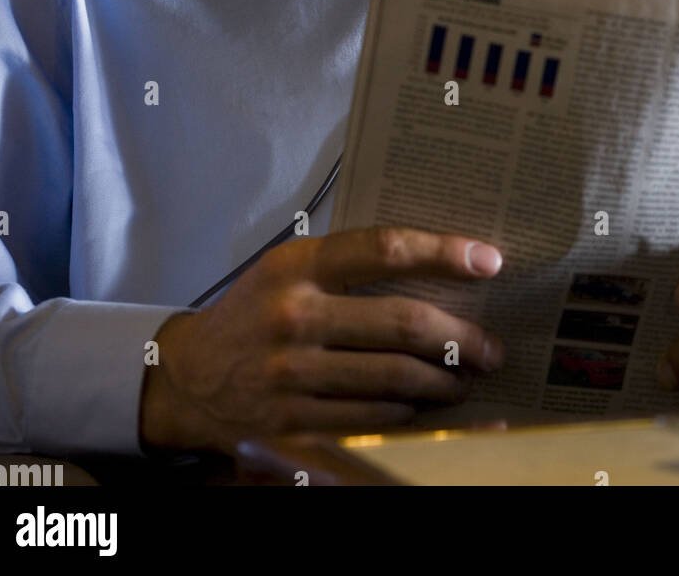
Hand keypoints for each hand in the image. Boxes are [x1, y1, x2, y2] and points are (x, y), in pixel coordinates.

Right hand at [138, 227, 504, 454]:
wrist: (189, 378)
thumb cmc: (255, 311)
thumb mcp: (287, 268)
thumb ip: (348, 262)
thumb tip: (434, 263)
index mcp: (296, 268)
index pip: (384, 250)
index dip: (443, 251)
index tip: (488, 260)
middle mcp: (294, 318)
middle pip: (403, 324)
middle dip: (461, 337)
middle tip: (490, 348)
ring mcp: (292, 377)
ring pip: (395, 380)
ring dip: (444, 383)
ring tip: (464, 379)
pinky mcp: (292, 427)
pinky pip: (372, 422)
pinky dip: (410, 416)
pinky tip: (425, 408)